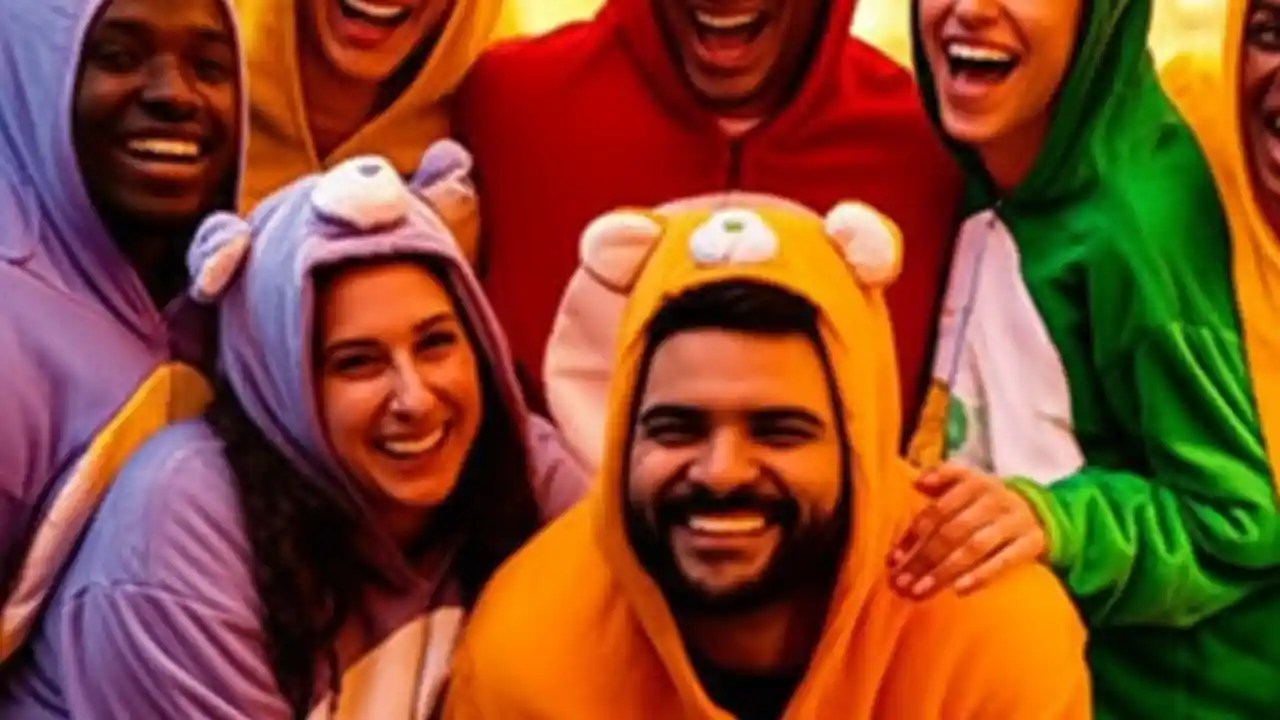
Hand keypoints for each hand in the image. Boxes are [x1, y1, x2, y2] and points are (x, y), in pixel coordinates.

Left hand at [888, 464, 1045, 598]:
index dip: (913, 535)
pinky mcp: (1031, 542)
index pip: (937, 511)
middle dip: (923, 559)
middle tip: (901, 582)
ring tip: (920, 591)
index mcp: (974, 483)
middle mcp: (994, 500)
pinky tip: (958, 591)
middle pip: (952, 531)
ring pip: (974, 548)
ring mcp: (1014, 521)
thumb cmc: (986, 500)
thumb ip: (940, 479)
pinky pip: (1004, 561)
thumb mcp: (966, 482)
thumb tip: (916, 482)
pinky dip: (980, 576)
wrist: (1039, 509)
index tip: (893, 559)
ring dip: (944, 571)